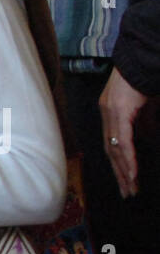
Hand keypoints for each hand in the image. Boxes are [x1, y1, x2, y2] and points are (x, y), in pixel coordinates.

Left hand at [100, 68, 147, 197]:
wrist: (142, 60)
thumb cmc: (143, 80)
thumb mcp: (145, 106)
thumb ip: (144, 123)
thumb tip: (147, 137)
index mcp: (111, 115)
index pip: (112, 146)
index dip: (118, 165)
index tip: (125, 182)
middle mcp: (107, 117)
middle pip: (111, 153)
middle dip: (120, 175)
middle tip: (127, 193)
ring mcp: (111, 115)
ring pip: (116, 151)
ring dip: (124, 171)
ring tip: (132, 188)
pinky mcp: (119, 112)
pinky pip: (123, 141)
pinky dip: (128, 159)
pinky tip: (132, 173)